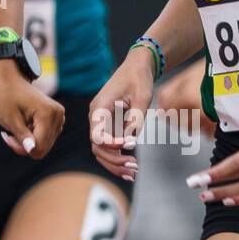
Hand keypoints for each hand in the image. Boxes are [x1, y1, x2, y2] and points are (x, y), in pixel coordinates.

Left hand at [0, 64, 63, 158]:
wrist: (11, 80)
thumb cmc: (7, 97)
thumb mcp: (9, 118)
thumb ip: (22, 136)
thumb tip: (32, 150)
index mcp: (47, 114)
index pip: (39, 147)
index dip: (21, 147)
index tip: (8, 137)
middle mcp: (58, 115)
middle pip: (43, 148)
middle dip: (25, 145)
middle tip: (10, 134)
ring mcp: (59, 117)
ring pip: (44, 145)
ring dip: (29, 141)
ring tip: (17, 127)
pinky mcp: (57, 119)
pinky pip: (46, 139)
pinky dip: (34, 136)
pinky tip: (25, 126)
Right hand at [88, 48, 154, 181]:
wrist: (137, 66)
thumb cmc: (138, 79)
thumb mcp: (141, 98)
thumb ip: (135, 120)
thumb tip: (130, 143)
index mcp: (100, 108)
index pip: (97, 135)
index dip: (111, 146)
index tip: (129, 147)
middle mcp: (96, 116)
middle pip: (97, 147)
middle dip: (114, 161)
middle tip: (134, 167)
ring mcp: (101, 121)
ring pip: (101, 151)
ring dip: (115, 164)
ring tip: (133, 172)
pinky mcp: (108, 125)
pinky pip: (108, 146)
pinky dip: (117, 158)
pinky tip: (131, 168)